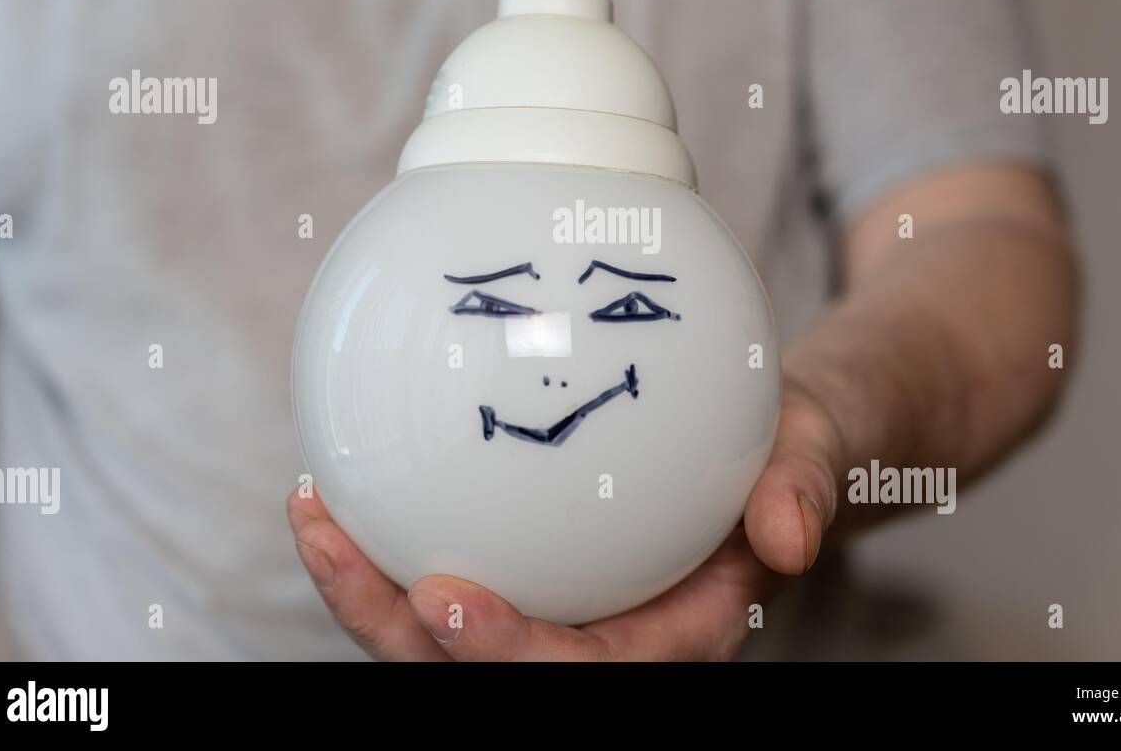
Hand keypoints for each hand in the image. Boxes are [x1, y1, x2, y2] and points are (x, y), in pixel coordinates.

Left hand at [286, 377, 841, 659]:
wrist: (762, 446)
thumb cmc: (782, 454)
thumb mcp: (809, 457)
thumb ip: (802, 491)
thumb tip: (786, 535)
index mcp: (670, 640)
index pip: (580, 673)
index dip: (506, 656)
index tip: (446, 600)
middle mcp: (595, 640)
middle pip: (477, 669)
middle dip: (396, 629)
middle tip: (335, 545)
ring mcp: (550, 608)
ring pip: (434, 633)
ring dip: (362, 587)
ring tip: (311, 511)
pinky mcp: (519, 569)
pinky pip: (435, 572)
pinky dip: (381, 542)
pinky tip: (336, 481)